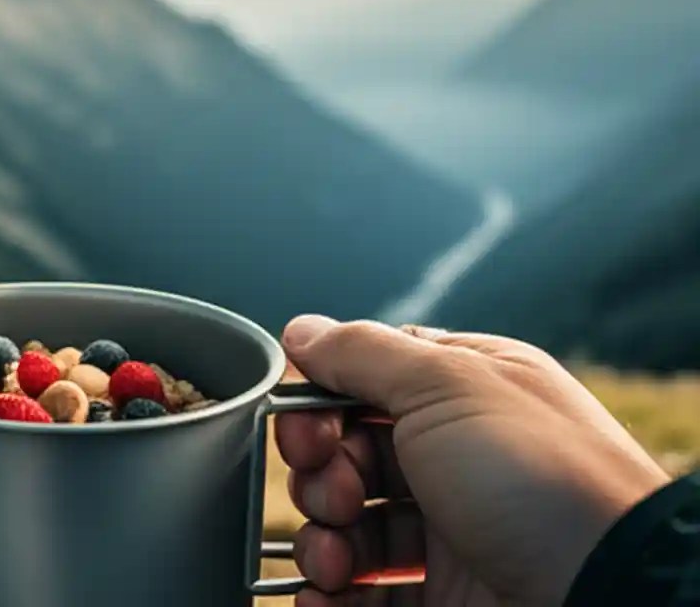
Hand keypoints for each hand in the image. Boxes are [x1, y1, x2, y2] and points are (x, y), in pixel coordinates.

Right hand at [276, 317, 669, 606]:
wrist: (609, 593)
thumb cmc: (542, 480)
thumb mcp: (447, 384)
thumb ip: (363, 353)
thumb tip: (301, 330)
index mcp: (466, 390)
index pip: (366, 382)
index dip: (321, 404)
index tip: (306, 430)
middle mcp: (456, 457)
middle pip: (349, 455)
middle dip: (320, 476)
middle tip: (336, 496)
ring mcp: (450, 530)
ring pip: (350, 526)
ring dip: (321, 540)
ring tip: (334, 563)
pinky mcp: (444, 594)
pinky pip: (364, 591)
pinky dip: (330, 595)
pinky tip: (325, 597)